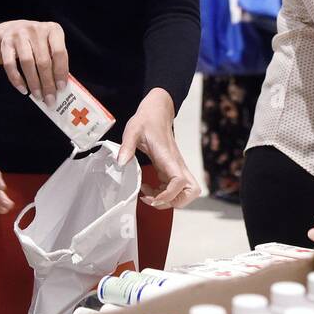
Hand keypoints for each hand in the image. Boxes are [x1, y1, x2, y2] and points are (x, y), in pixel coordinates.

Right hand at [0, 20, 68, 105]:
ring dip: (34, 83)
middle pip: (43, 61)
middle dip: (47, 83)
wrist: (14, 28)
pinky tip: (23, 90)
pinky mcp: (6, 43)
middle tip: (50, 99)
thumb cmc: (39, 42)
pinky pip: (10, 65)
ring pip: (27, 63)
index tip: (61, 88)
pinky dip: (17, 80)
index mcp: (53, 29)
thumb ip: (57, 61)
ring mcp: (19, 35)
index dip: (61, 72)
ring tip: (38, 96)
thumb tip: (60, 86)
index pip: (59, 53)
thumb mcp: (51, 44)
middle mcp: (36, 30)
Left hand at [117, 88, 199, 208]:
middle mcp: (177, 165)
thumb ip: (127, 146)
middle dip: (174, 202)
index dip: (169, 195)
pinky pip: (173, 189)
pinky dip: (162, 194)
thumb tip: (121, 163)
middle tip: (154, 199)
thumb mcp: (133, 130)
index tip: (152, 197)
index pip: (180, 182)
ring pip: (185, 193)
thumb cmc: (147, 120)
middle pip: (192, 192)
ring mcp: (175, 168)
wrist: (157, 111)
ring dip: (168, 200)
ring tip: (149, 195)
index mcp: (169, 157)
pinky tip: (147, 188)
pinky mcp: (170, 169)